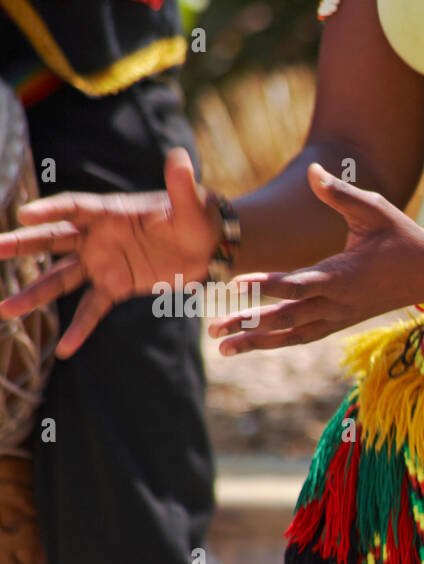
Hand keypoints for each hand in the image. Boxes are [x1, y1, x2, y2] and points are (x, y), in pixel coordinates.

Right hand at [0, 148, 220, 357]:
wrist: (209, 245)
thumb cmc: (198, 217)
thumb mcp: (192, 204)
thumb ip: (181, 185)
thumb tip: (180, 158)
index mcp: (110, 211)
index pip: (74, 207)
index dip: (50, 210)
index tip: (24, 215)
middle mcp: (98, 236)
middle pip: (52, 240)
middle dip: (22, 245)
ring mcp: (103, 262)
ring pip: (61, 279)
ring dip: (35, 294)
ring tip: (6, 311)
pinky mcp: (116, 285)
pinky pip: (93, 308)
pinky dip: (81, 329)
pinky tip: (65, 350)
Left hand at [209, 164, 423, 352]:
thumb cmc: (400, 236)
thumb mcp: (374, 209)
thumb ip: (340, 193)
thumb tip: (313, 172)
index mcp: (343, 275)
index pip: (298, 284)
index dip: (265, 286)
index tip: (234, 286)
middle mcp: (338, 303)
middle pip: (287, 318)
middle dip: (250, 325)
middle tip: (214, 331)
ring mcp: (339, 317)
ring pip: (293, 335)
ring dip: (258, 342)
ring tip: (224, 347)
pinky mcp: (340, 321)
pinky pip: (305, 336)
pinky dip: (279, 341)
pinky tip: (253, 343)